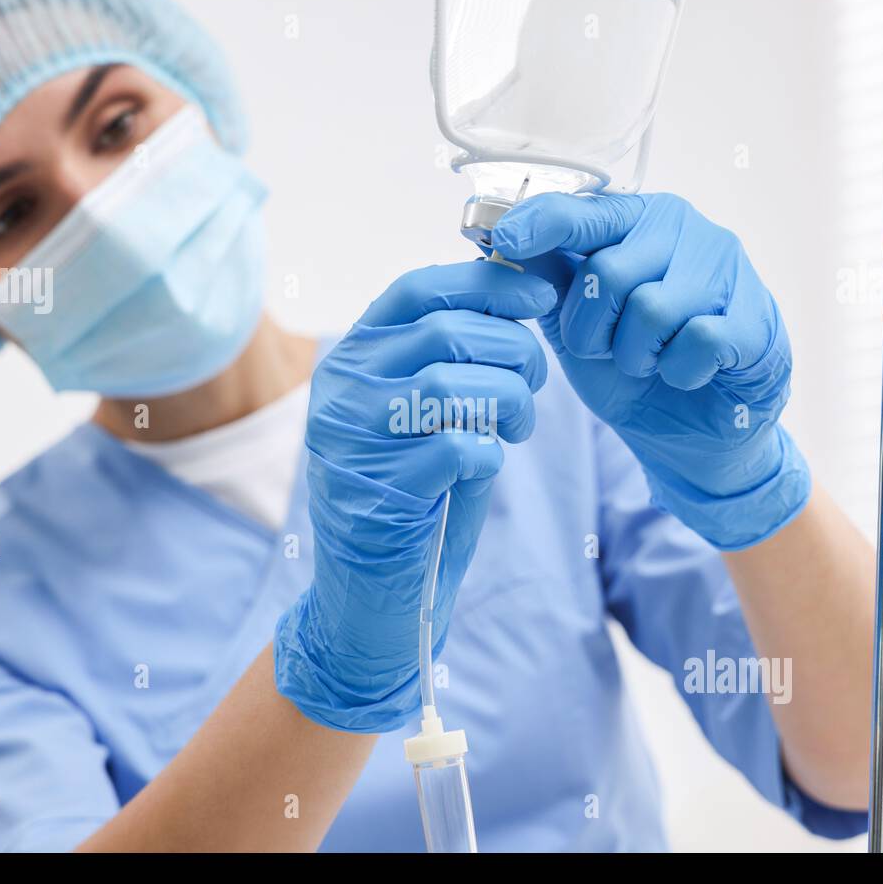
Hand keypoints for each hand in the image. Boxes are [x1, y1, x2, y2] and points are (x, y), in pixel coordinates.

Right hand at [274, 261, 554, 731]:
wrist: (374, 599)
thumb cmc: (416, 497)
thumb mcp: (430, 414)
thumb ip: (457, 360)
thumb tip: (521, 299)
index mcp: (353, 359)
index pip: (416, 290)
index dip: (486, 284)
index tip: (541, 295)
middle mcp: (342, 391)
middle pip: (444, 332)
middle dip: (512, 351)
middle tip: (536, 382)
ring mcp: (352, 442)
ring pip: (450, 384)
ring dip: (508, 401)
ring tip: (518, 426)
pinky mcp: (377, 492)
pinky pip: (454, 446)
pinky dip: (489, 453)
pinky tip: (486, 466)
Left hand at [491, 192, 809, 549]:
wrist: (693, 436)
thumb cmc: (636, 371)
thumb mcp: (578, 327)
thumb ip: (549, 280)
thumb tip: (500, 238)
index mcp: (638, 222)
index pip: (583, 212)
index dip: (540, 224)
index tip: (503, 239)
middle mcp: (686, 231)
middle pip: (610, 273)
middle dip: (593, 330)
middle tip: (611, 351)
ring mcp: (728, 270)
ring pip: (653, 309)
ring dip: (638, 356)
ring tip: (651, 364)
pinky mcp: (755, 318)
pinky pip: (698, 340)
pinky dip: (680, 371)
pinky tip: (688, 374)